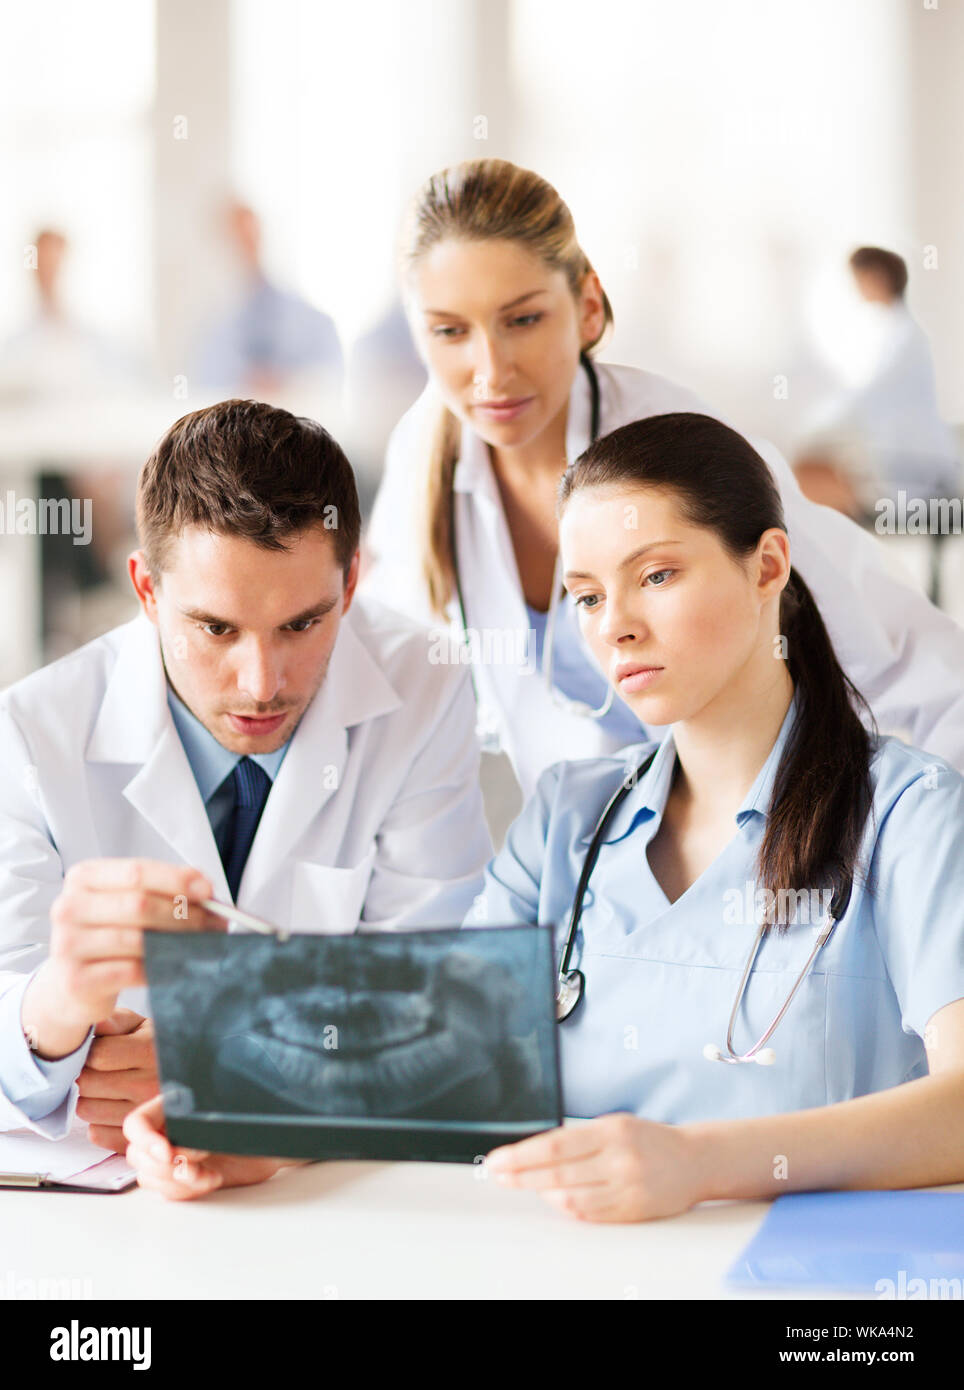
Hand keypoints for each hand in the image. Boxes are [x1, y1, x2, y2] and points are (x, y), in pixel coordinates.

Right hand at [23, 859, 219, 1057]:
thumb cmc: (108, 934)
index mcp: (84, 877)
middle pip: (139, 904)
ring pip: (139, 940)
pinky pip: (133, 971)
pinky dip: (163, 968)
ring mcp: (68, 944)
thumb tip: (205, 889)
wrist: (72, 984)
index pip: (136, 872)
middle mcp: (69, 907)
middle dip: (184, 914)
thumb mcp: (128, 902)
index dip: (176, 880)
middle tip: (214, 922)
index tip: (207, 890)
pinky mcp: (77, 980)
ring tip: (203, 945)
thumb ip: (163, 889)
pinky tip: (179, 967)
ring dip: (180, 942)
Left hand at [77, 1010, 157, 1152]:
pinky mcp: (137, 1140)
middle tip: (96, 1070)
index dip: (89, 1051)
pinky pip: (97, 1134)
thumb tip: (93, 1022)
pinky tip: (112, 1108)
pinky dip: (98, 1122)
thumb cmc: (159, 1048)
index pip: (98, 1056)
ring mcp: (144, 1116)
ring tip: (105, 1088)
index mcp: (151, 1052)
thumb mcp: (143, 1026)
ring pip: (87, 1110)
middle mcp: (150, 1086)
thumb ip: (116, 1021)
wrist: (194, 1078)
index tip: (95, 1049)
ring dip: (89, 1098)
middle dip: (85, 1074)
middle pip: (88, 1084)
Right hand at [123, 1096, 288, 1200]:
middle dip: (166, 1166)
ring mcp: (172, 1156)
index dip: (145, 1140)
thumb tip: (178, 1153)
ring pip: (150, 1177)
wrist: (272, 1142)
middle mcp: (166, 1131)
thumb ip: (198, 1131)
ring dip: (178, 1181)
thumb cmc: (254, 1119)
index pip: (137, 1123)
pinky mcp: (182, 1179)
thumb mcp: (227, 1117)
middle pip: (138, 1155)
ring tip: (208, 1174)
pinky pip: (167, 1192)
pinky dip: (188, 1191)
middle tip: (197, 1163)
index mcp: (172, 1105)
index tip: (168, 1154)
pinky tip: (212, 1179)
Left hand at [484, 1113, 703, 1222]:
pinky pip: (589, 1213)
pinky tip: (552, 1200)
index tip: (497, 1160)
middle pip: (557, 1173)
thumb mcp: (615, 1125)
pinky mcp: (632, 1211)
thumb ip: (579, 1139)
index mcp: (611, 1131)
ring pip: (570, 1197)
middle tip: (497, 1175)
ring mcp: (627, 1187)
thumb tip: (535, 1153)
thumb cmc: (649, 1140)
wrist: (695, 1160)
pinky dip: (566, 1208)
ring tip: (522, 1185)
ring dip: (541, 1193)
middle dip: (521, 1175)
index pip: (555, 1145)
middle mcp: (619, 1159)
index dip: (521, 1156)